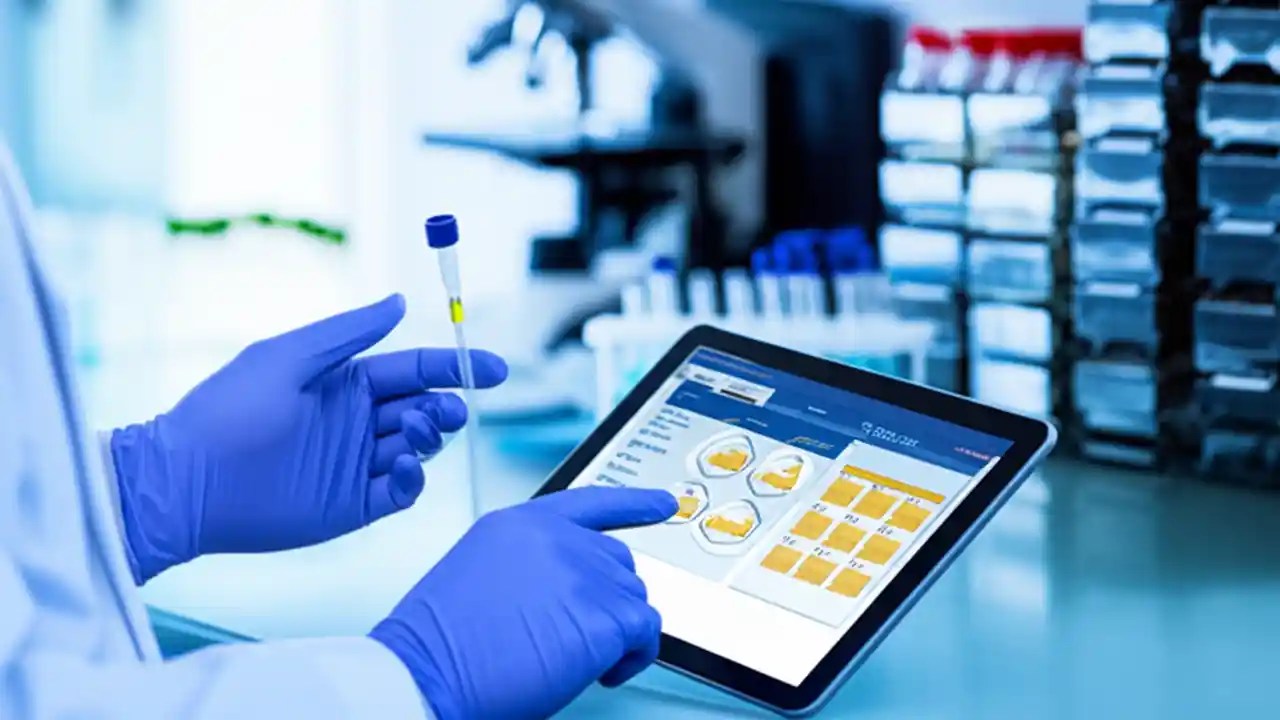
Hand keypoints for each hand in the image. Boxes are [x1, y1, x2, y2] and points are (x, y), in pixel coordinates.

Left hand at [109, 294, 507, 582]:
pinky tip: (402, 467)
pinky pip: (401, 491)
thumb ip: (347, 333)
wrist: (185, 482)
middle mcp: (357, 421)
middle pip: (426, 408)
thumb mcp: (287, 356)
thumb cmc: (227, 409)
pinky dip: (413, 478)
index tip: (492, 370)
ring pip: (419, 448)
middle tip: (446, 408)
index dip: (456, 368)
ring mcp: (356, 464)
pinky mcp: (352, 506)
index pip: (416, 370)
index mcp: (346, 382)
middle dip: (447, 405)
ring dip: (427, 436)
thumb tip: (400, 301)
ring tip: (408, 430)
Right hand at [370, 487, 677, 719]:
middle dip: (607, 601)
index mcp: (522, 524)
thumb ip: (529, 566)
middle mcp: (558, 539)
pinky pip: (646, 632)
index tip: (663, 504)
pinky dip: (633, 657)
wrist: (426, 672)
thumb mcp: (479, 575)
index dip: (634, 504)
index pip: (593, 503)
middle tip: (577, 637)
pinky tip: (600, 673)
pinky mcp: (604, 615)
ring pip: (633, 598)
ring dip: (616, 632)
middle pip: (617, 561)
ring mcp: (584, 573)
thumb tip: (565, 592)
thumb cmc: (439, 642)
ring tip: (575, 659)